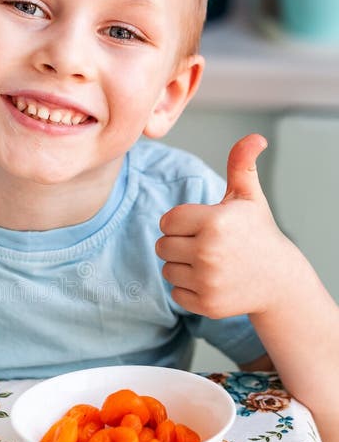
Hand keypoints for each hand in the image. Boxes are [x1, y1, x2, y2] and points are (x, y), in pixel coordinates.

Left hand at [156, 134, 291, 318]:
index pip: (168, 221)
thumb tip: (255, 138)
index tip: (201, 226)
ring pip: (167, 269)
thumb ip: (241, 165)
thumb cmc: (257, 233)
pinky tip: (210, 281)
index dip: (181, 222)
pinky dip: (188, 288)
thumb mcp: (248, 198)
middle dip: (178, 244)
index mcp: (214, 221)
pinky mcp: (206, 304)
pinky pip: (176, 292)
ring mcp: (208, 280)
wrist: (278, 279)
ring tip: (208, 263)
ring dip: (182, 266)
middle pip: (162, 246)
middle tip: (204, 245)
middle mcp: (209, 251)